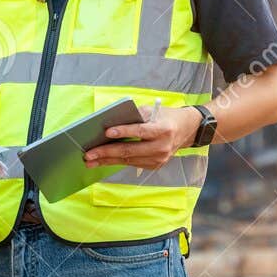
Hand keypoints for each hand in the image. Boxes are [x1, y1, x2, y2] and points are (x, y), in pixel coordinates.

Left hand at [83, 104, 200, 170]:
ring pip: (128, 160)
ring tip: (90, 160)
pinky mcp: (155, 165)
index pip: (140, 131)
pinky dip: (117, 161)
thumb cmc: (166, 116)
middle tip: (89, 154)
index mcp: (163, 129)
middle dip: (106, 152)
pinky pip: (132, 163)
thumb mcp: (153, 110)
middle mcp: (162, 147)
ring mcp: (159, 159)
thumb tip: (110, 123)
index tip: (106, 132)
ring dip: (107, 160)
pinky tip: (104, 160)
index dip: (123, 132)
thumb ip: (134, 116)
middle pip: (130, 150)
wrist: (187, 130)